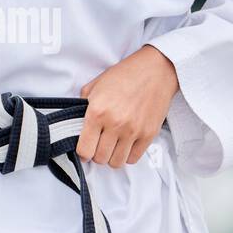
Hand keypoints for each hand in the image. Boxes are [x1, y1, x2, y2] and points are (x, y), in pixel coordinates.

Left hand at [76, 46, 179, 166]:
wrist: (155, 70)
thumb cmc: (125, 75)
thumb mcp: (96, 85)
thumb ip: (83, 105)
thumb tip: (76, 123)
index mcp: (97, 112)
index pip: (84, 149)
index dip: (82, 152)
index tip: (85, 149)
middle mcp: (115, 124)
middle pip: (100, 158)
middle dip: (97, 154)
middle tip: (99, 145)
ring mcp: (133, 131)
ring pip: (116, 163)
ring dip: (112, 156)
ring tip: (113, 145)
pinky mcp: (148, 134)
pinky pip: (133, 158)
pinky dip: (127, 155)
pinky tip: (126, 144)